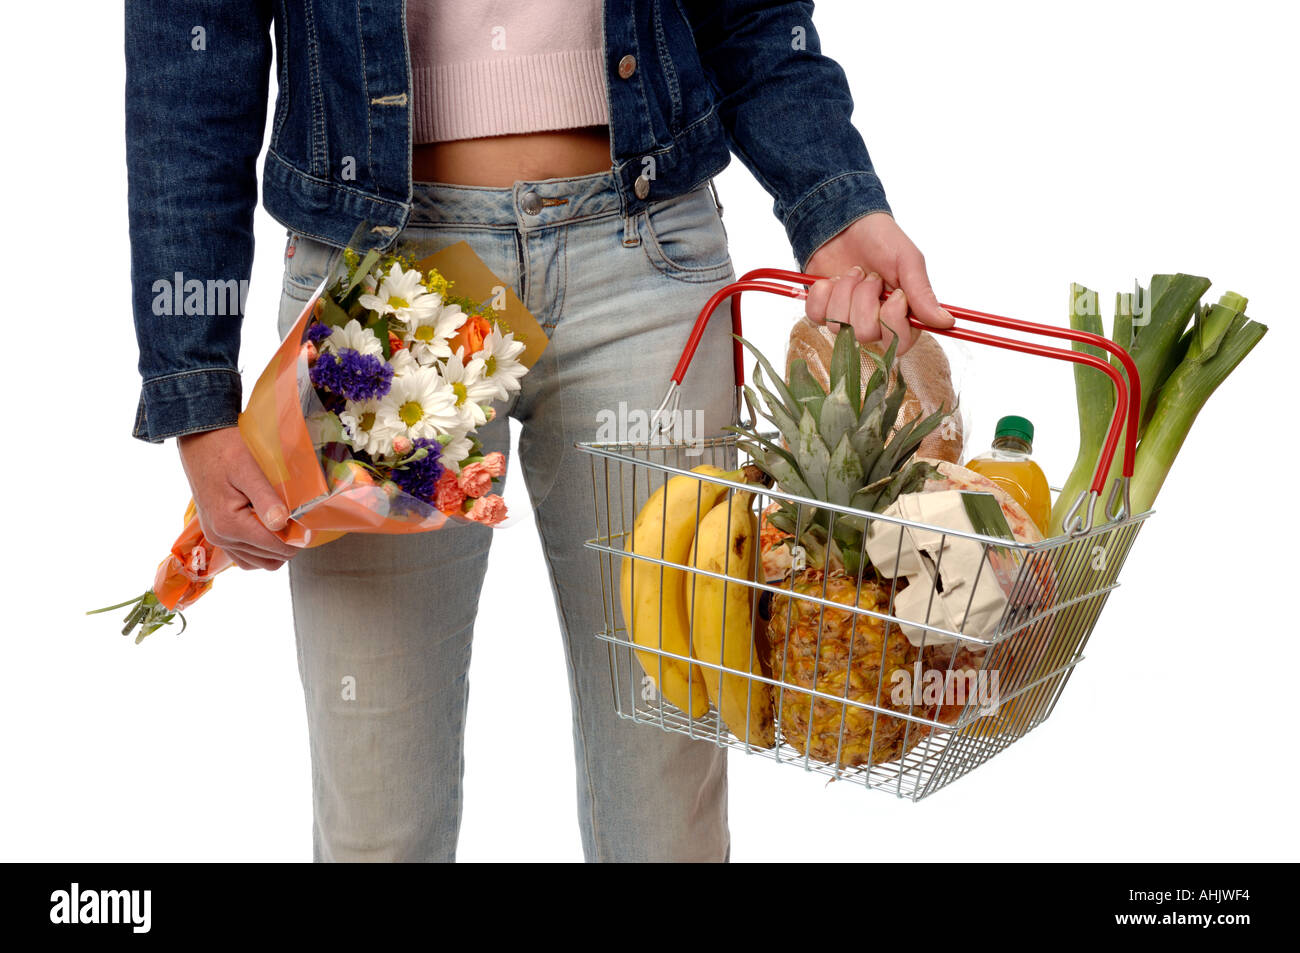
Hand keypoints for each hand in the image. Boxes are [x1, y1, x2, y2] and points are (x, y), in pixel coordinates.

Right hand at [176, 426, 297, 571]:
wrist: (200, 440)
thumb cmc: (225, 449)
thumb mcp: (248, 469)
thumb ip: (265, 499)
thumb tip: (281, 524)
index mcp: (229, 524)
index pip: (275, 547)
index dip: (297, 539)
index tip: (309, 524)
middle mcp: (220, 537)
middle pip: (269, 558)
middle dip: (288, 544)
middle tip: (300, 522)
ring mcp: (217, 538)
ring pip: (257, 562)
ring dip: (275, 549)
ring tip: (287, 526)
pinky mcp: (217, 533)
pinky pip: (244, 556)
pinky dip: (260, 550)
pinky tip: (270, 532)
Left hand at [803, 212, 953, 354]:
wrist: (847, 222)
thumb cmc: (882, 240)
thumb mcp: (908, 261)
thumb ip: (922, 293)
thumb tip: (946, 322)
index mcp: (902, 315)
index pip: (900, 344)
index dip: (893, 321)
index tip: (895, 293)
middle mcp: (874, 322)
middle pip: (865, 335)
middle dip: (864, 299)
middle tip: (870, 276)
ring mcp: (846, 318)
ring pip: (839, 326)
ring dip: (844, 292)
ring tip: (853, 272)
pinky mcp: (822, 311)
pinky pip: (816, 316)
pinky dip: (822, 294)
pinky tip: (830, 279)